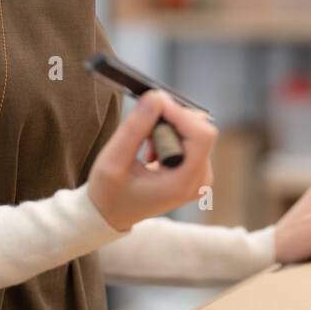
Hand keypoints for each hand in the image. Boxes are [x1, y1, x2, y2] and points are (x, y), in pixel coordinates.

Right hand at [87, 90, 215, 232]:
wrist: (111, 213)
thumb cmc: (109, 192)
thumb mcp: (113, 160)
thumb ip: (135, 128)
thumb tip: (157, 96)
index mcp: (183, 184)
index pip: (202, 136)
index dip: (180, 113)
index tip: (155, 101)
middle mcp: (200, 180)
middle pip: (200, 129)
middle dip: (171, 120)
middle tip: (143, 130)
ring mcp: (201, 176)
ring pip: (196, 129)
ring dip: (169, 127)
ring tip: (144, 145)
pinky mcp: (197, 169)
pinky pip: (192, 136)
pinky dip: (171, 133)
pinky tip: (152, 150)